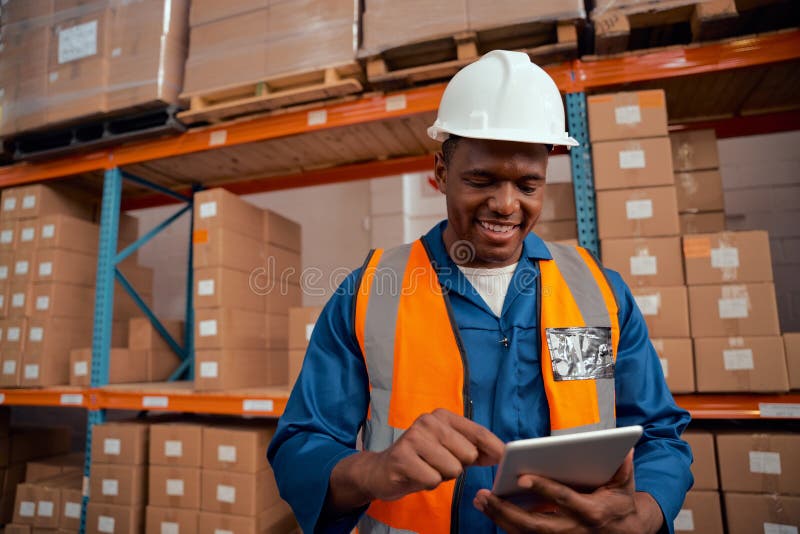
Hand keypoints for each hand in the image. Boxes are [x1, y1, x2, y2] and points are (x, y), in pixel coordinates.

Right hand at [327, 408, 503, 512]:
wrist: (381, 471)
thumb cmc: (421, 460)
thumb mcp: (450, 450)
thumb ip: (474, 450)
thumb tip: (501, 453)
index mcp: (442, 416)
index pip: (478, 432)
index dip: (494, 448)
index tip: (505, 458)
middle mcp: (428, 421)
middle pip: (468, 454)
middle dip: (459, 467)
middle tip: (439, 464)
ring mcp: (413, 437)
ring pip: (452, 469)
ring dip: (442, 476)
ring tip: (427, 469)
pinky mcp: (402, 457)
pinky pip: (433, 480)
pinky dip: (428, 484)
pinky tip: (416, 475)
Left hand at [473, 451, 663, 533]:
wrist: (625, 533)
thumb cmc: (619, 502)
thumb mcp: (624, 485)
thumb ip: (622, 468)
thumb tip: (623, 450)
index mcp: (591, 511)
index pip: (563, 499)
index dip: (543, 489)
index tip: (521, 478)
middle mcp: (574, 530)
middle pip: (535, 525)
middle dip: (508, 512)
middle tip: (485, 495)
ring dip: (501, 518)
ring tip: (481, 500)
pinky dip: (507, 525)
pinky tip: (491, 509)